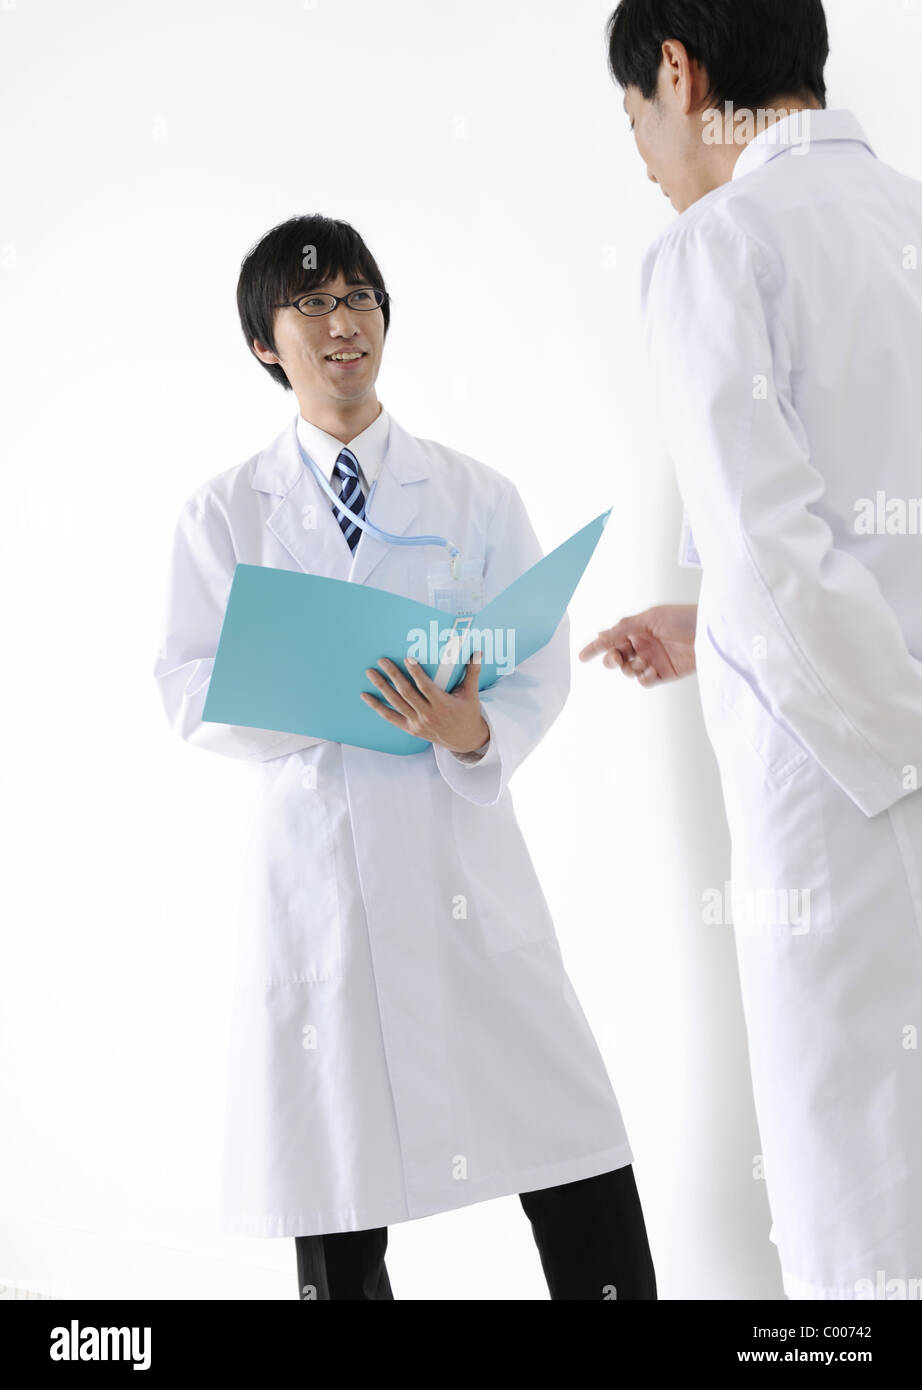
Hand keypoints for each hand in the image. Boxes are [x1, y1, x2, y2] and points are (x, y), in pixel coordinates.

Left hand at [361, 651, 489, 751]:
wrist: (464, 740)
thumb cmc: (467, 713)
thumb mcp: (471, 694)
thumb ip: (472, 672)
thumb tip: (478, 652)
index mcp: (443, 705)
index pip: (426, 687)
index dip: (416, 673)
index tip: (408, 659)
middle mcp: (428, 715)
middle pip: (407, 693)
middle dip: (393, 675)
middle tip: (382, 660)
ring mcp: (417, 723)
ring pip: (396, 703)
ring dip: (382, 687)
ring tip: (371, 673)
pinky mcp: (410, 728)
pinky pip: (390, 717)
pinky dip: (377, 707)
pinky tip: (366, 696)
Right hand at [578, 604, 697, 686]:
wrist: (711, 633)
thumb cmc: (686, 617)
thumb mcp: (651, 618)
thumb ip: (624, 628)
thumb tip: (602, 634)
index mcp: (639, 628)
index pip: (612, 638)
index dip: (596, 647)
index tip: (582, 657)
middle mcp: (645, 644)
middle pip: (617, 657)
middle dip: (612, 659)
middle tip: (616, 658)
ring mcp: (655, 658)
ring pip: (630, 670)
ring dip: (631, 668)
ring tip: (642, 663)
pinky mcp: (666, 673)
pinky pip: (646, 681)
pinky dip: (644, 678)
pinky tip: (650, 672)